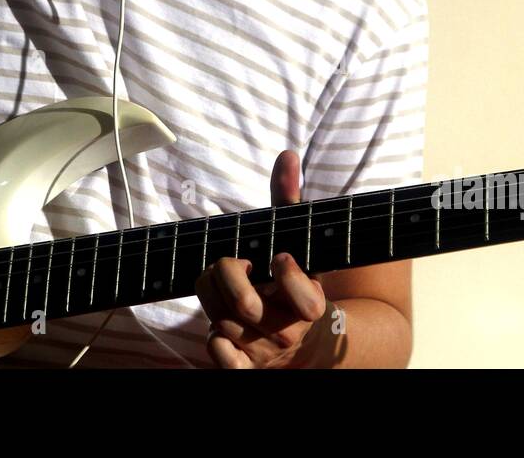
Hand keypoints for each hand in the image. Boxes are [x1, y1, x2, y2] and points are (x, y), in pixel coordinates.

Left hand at [195, 150, 332, 367]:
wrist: (300, 338)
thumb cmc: (292, 278)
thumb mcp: (295, 240)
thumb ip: (289, 200)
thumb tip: (286, 155)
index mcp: (310, 303)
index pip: (306, 300)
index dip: (290, 276)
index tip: (280, 256)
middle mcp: (288, 332)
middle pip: (244, 305)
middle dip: (228, 275)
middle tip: (233, 261)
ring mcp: (265, 352)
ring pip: (224, 323)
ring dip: (213, 296)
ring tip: (222, 280)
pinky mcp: (246, 367)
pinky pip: (222, 358)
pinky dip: (215, 342)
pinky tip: (217, 326)